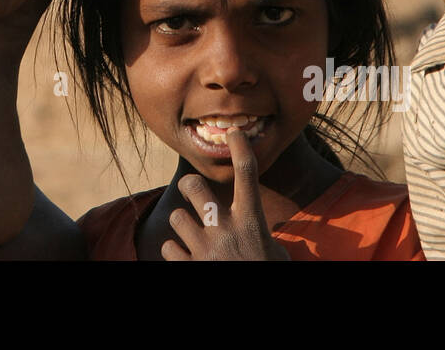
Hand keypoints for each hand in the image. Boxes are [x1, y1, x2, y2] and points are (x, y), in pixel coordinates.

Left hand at [162, 128, 289, 260]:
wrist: (262, 313)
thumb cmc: (269, 273)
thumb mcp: (276, 253)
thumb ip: (264, 234)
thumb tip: (270, 226)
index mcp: (252, 222)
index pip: (247, 175)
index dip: (240, 148)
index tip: (234, 133)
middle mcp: (226, 230)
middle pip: (194, 186)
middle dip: (190, 186)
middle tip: (194, 192)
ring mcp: (205, 249)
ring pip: (177, 218)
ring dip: (184, 227)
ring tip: (195, 238)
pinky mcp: (190, 267)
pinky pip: (168, 249)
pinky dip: (175, 253)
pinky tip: (188, 259)